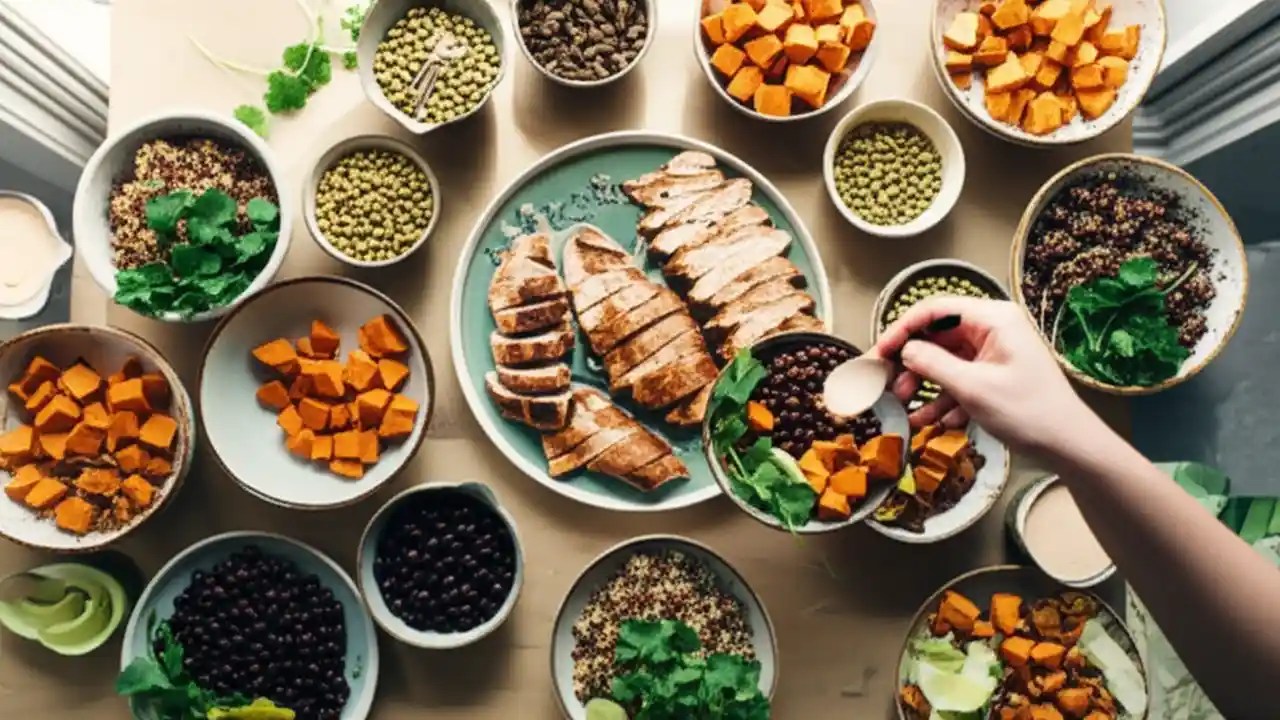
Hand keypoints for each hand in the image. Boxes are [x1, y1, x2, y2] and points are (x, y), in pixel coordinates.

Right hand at [871, 296, 1093, 453]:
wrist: (1068, 445)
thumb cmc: (1028, 412)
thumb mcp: (973, 388)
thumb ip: (933, 364)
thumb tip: (905, 350)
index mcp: (993, 319)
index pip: (935, 309)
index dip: (901, 329)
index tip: (879, 352)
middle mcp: (993, 328)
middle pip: (938, 335)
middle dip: (912, 362)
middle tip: (889, 385)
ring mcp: (994, 352)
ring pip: (946, 360)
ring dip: (925, 384)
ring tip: (908, 407)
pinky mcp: (995, 374)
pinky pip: (960, 379)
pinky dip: (945, 398)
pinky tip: (934, 420)